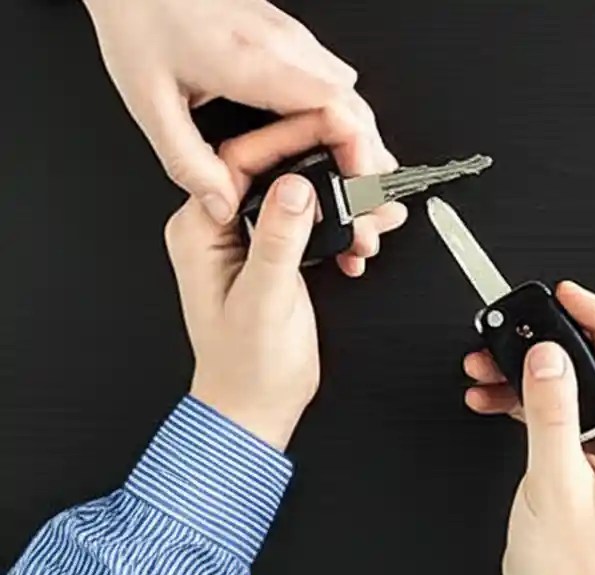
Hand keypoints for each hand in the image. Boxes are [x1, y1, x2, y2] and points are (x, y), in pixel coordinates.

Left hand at [84, 0, 400, 275]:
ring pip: (349, 90)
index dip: (358, 149)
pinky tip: (325, 135)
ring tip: (350, 172)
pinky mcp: (288, 34)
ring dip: (356, 132)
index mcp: (254, 63)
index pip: (336, 107)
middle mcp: (284, 45)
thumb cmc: (140, 20)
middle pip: (354, 104)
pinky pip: (332, 76)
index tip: (358, 182)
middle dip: (366, 152)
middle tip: (362, 192)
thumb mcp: (150, 103)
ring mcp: (290, 36)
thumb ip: (187, 163)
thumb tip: (221, 204)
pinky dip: (341, 111)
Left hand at [165, 108, 386, 449]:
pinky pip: (317, 222)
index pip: (243, 160)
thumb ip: (278, 239)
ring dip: (347, 200)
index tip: (332, 131)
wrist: (256, 409)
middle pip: (280, 171)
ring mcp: (253, 241)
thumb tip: (295, 186)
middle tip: (369, 165)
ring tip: (379, 209)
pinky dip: (348, 224)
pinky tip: (369, 234)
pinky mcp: (281, 256)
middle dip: (330, 167)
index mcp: (202, 230)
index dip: (290, 139)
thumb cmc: (245, 368)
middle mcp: (224, 228)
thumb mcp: (263, 299)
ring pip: (305, 196)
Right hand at [463, 283, 594, 574]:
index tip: (572, 296)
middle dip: (556, 342)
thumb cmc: (569, 570)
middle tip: (521, 322)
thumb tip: (550, 359)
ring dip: (530, 371)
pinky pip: (556, 410)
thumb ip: (552, 416)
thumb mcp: (556, 485)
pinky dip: (523, 399)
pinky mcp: (583, 457)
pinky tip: (492, 395)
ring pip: (574, 386)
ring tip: (488, 364)